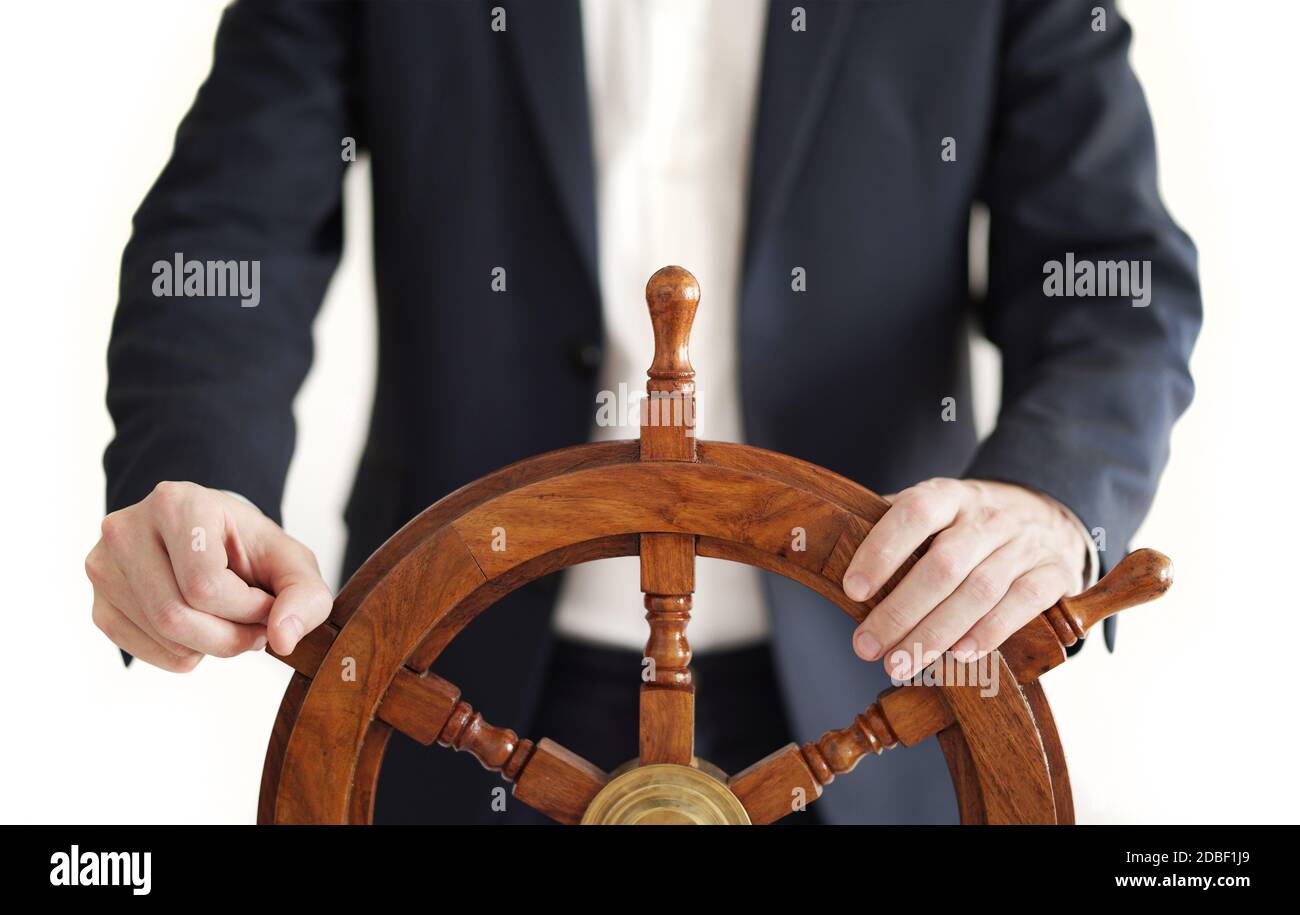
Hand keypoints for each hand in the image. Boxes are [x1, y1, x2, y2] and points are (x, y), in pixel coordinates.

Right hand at [85, 482, 332, 671]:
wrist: (210, 538)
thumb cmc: (248, 546)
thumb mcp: (291, 560)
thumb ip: (306, 595)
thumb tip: (283, 640)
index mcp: (176, 503)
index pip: (205, 586)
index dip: (248, 610)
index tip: (268, 604)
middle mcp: (126, 528)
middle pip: (174, 616)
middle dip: (229, 637)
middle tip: (253, 627)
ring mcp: (103, 566)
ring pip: (161, 636)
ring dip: (209, 646)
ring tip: (228, 621)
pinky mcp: (98, 603)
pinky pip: (142, 652)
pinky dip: (182, 654)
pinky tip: (199, 629)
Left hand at [842, 478, 1086, 678]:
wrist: (1048, 514)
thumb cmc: (970, 524)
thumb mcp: (935, 511)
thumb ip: (892, 527)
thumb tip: (837, 545)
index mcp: (950, 496)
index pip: (913, 513)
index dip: (881, 550)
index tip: (853, 590)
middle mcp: (988, 517)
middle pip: (942, 565)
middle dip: (900, 611)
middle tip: (866, 647)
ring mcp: (1025, 544)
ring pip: (978, 591)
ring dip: (935, 633)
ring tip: (901, 664)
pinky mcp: (1055, 573)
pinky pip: (1022, 604)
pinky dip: (989, 633)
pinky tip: (958, 656)